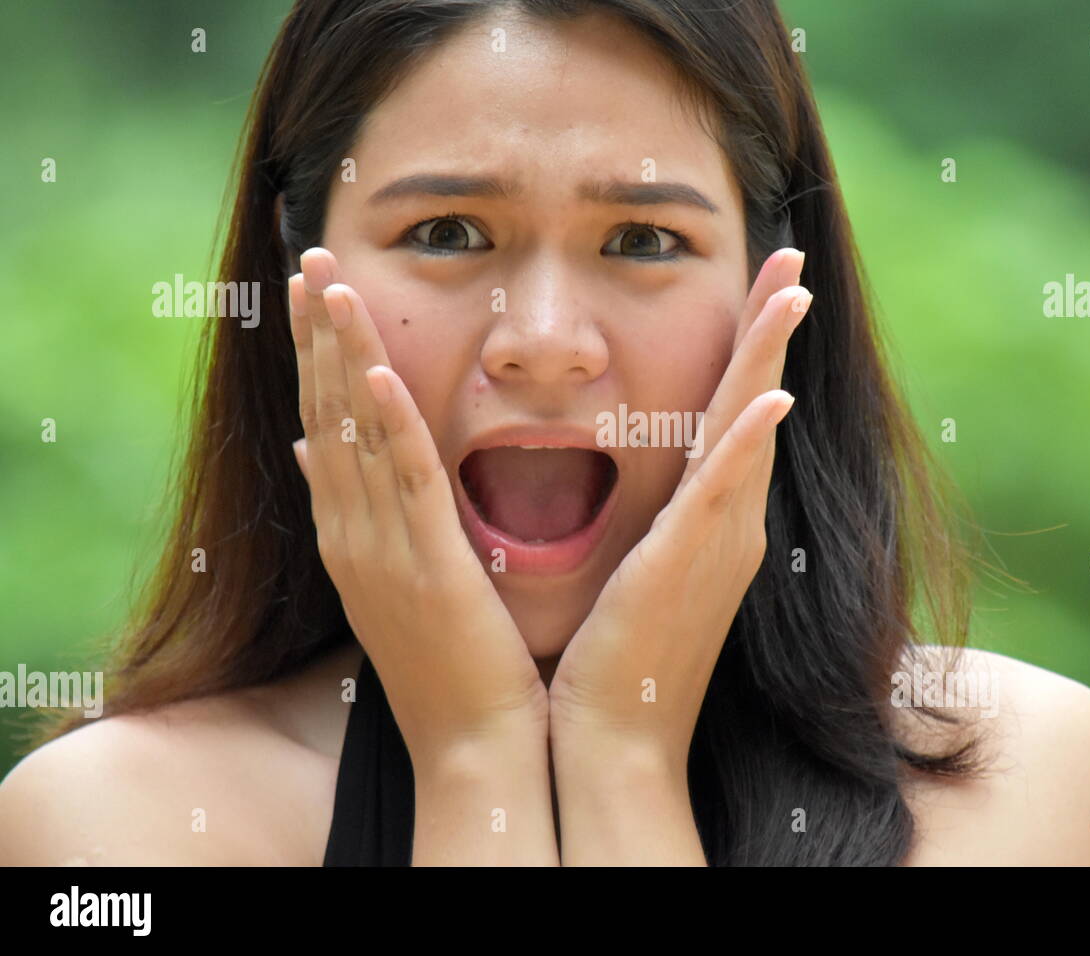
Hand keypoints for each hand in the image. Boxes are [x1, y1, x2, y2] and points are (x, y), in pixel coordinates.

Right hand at [288, 247, 549, 759]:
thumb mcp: (389, 575)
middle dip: (318, 333)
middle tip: (313, 259)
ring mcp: (381, 549)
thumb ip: (354, 508)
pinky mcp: (427, 564)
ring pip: (356, 434)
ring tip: (333, 284)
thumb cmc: (448, 661)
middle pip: (324, 413)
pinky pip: (405, 481)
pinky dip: (386, 423)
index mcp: (345, 533)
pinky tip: (373, 372)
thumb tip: (315, 447)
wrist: (472, 742)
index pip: (321, 424)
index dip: (315, 354)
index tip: (315, 293)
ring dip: (343, 355)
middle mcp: (349, 533)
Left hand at [547, 247, 808, 771]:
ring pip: (747, 432)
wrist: (614, 740)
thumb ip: (641, 523)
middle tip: (790, 259)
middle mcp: (726, 524)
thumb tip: (616, 481)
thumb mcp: (632, 573)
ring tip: (790, 292)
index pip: (733, 418)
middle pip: (753, 407)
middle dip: (771, 330)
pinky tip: (771, 398)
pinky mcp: (686, 568)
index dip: (750, 351)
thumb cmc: (616, 662)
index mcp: (709, 523)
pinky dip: (747, 445)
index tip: (760, 290)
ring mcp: (715, 544)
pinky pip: (721, 494)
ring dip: (767, 359)